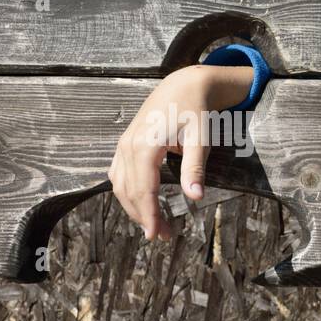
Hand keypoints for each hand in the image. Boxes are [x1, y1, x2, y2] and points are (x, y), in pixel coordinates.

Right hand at [107, 64, 251, 240]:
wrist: (186, 84)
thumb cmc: (197, 110)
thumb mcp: (201, 138)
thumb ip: (195, 167)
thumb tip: (195, 197)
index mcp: (145, 146)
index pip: (143, 190)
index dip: (149, 215)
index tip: (157, 236)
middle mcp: (128, 146)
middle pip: (129, 191)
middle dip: (144, 216)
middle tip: (163, 236)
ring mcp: (124, 144)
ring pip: (120, 184)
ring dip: (134, 206)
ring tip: (155, 224)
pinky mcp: (127, 142)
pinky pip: (119, 173)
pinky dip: (128, 192)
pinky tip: (141, 203)